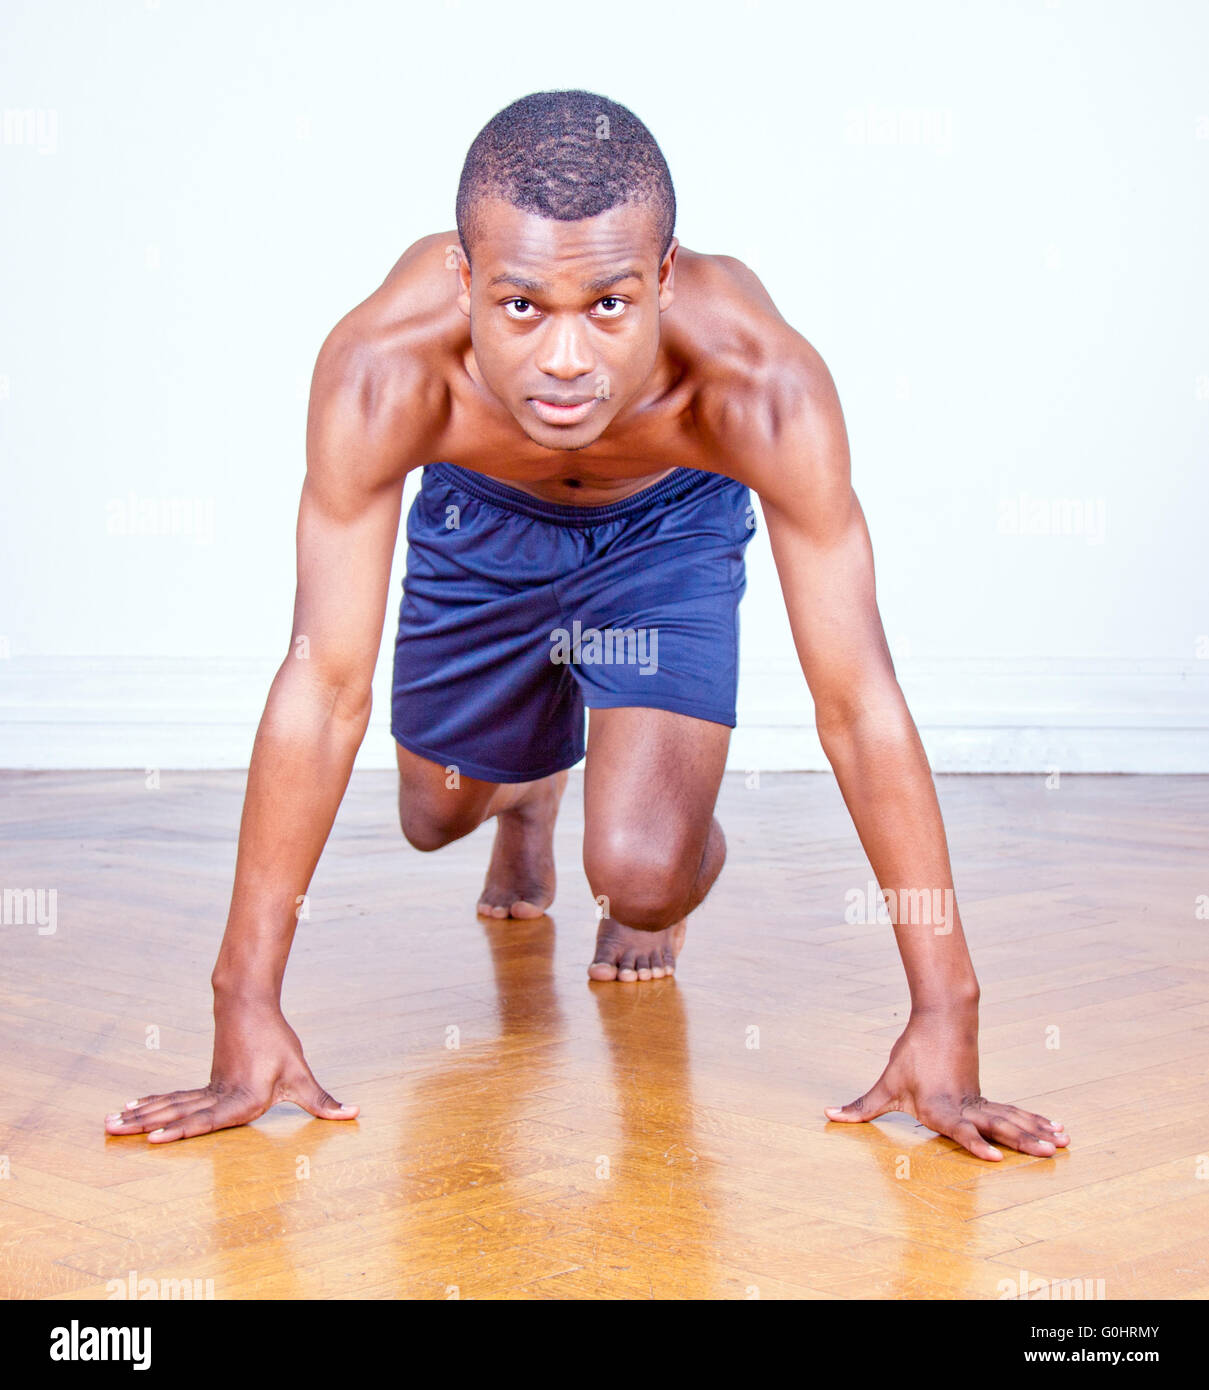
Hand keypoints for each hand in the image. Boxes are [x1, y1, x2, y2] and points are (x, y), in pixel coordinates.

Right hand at [104, 995, 357, 1143]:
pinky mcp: (205, 1083)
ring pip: (169, 1104)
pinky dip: (153, 1103)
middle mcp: (219, 1096)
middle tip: (111, 1130)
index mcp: (241, 1099)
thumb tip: (352, 1115)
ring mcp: (208, 1088)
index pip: (207, 1120)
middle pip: (178, 1113)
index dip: (180, 1131)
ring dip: (141, 1115)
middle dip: (145, 1125)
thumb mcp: (301, 1073)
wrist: (250, 1004)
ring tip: (109, 1122)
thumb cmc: (277, 1041)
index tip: (154, 1138)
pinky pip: (174, 1096)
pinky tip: (134, 1108)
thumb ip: (321, 1101)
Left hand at [824, 1009, 1067, 1160]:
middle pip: (998, 1125)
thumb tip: (829, 1116)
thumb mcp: (886, 1083)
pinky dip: (1037, 1121)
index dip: (974, 1144)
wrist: (941, 1018)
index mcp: (939, 1107)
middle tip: (1049, 1152)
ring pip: (1013, 1118)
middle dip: (1024, 1141)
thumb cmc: (912, 1054)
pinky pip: (1015, 1112)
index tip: (994, 1157)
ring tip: (1063, 1142)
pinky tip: (1058, 1129)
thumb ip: (861, 1106)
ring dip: (1038, 1131)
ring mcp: (979, 1101)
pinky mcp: (987, 1098)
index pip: (958, 1129)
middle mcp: (964, 1106)